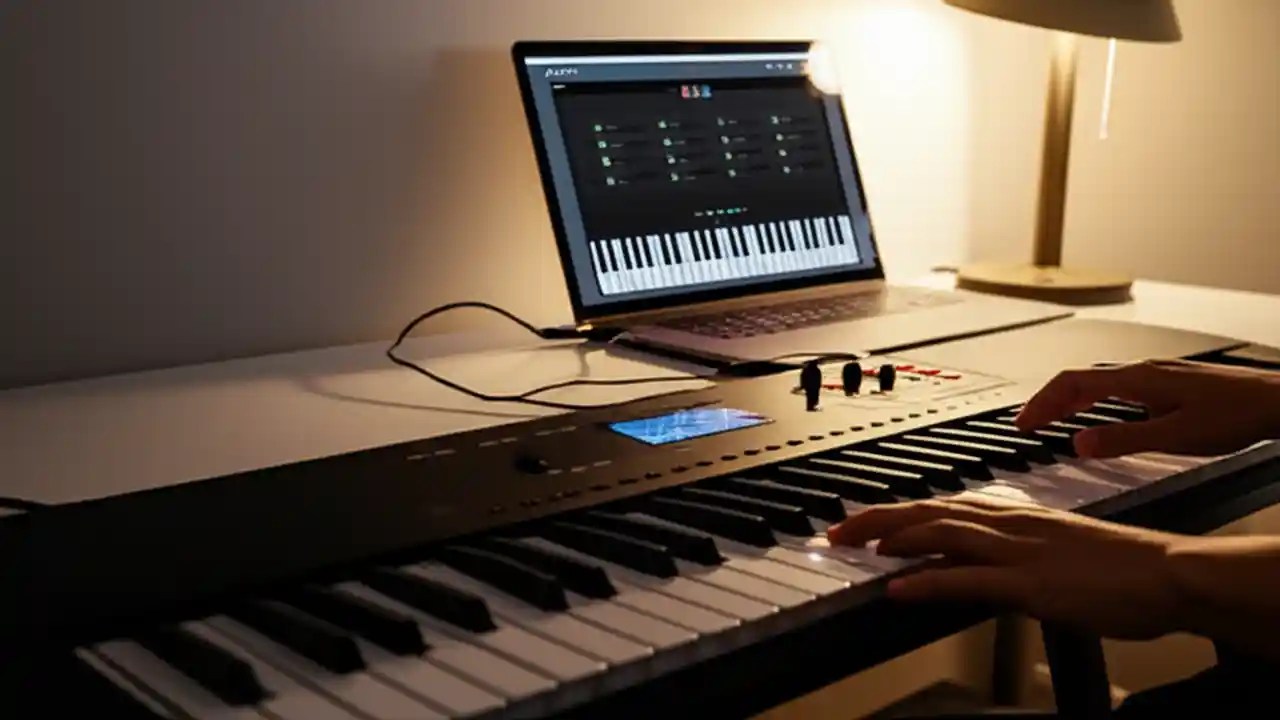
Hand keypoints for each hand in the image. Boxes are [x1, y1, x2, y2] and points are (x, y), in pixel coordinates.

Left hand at [826, 496, 1190, 639]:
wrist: (1168, 573)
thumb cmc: (1121, 568)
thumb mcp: (1057, 552)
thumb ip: (1017, 555)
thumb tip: (984, 568)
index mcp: (1016, 516)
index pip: (942, 506)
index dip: (898, 511)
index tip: (865, 519)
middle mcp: (1009, 524)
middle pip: (928, 511)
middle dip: (877, 519)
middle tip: (838, 530)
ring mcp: (1017, 551)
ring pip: (938, 534)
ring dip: (888, 539)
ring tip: (851, 547)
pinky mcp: (1029, 583)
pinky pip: (966, 579)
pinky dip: (925, 582)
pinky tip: (896, 588)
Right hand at [1015, 359, 1279, 457]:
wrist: (1277, 401)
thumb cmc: (1236, 415)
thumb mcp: (1175, 437)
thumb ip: (1123, 441)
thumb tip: (1078, 445)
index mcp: (1136, 379)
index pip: (1071, 383)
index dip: (1041, 403)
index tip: (1023, 423)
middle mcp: (1143, 371)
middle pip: (1080, 380)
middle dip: (1049, 402)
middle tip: (1029, 425)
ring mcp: (1157, 376)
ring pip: (1100, 382)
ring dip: (1071, 400)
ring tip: (1055, 420)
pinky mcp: (1170, 384)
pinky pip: (1118, 387)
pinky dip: (1095, 401)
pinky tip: (1103, 417)